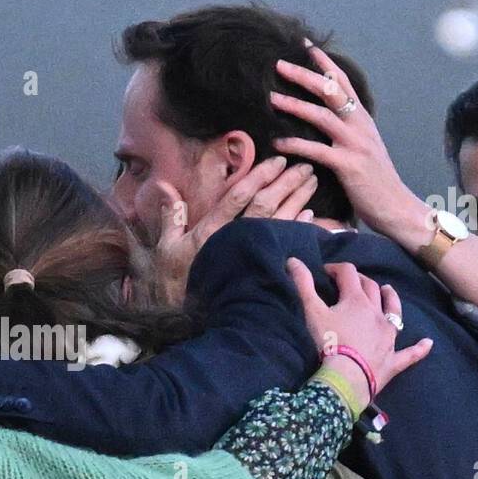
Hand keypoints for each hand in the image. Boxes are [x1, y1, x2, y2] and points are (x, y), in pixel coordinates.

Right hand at [150, 157, 317, 305]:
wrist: (187, 317)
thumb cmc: (174, 281)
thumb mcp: (166, 248)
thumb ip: (170, 217)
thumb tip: (165, 186)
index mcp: (212, 230)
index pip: (239, 197)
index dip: (258, 177)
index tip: (276, 161)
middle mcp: (235, 239)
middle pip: (265, 205)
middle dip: (286, 183)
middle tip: (304, 167)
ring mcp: (251, 255)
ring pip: (280, 221)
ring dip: (298, 200)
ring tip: (311, 182)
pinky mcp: (261, 268)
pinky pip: (285, 244)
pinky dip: (299, 227)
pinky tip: (310, 214)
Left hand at [269, 41, 428, 238]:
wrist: (397, 206)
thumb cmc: (375, 181)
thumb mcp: (363, 148)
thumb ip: (347, 131)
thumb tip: (327, 119)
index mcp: (362, 119)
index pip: (342, 83)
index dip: (324, 63)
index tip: (306, 46)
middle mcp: (360, 126)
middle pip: (330, 91)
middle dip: (304, 75)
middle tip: (279, 64)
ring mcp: (355, 144)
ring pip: (321, 115)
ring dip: (294, 105)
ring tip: (271, 98)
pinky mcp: (348, 165)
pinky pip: (317, 150)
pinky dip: (295, 144)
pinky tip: (277, 142)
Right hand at [287, 258, 431, 402]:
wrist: (348, 377)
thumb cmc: (329, 342)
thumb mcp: (312, 312)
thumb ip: (302, 285)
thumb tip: (293, 260)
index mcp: (357, 300)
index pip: (349, 274)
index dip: (336, 268)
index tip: (325, 271)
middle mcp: (377, 313)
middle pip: (371, 289)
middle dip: (361, 281)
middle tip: (350, 282)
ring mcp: (389, 336)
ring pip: (394, 312)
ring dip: (391, 299)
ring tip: (388, 291)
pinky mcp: (394, 358)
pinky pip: (410, 353)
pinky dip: (419, 348)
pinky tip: (428, 343)